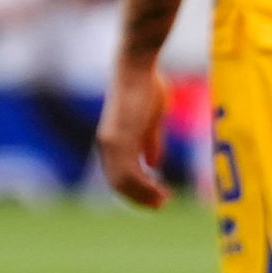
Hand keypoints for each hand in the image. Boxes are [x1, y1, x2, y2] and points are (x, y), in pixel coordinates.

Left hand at [96, 58, 174, 209]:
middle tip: (161, 204)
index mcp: (113, 142)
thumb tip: (153, 163)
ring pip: (122, 182)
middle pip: (118, 185)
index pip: (118, 177)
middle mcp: (108, 146)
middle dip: (139, 198)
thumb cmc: (145, 88)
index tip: (156, 198)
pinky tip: (159, 189)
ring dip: (143, 195)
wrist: (137, 68)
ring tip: (163, 200)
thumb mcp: (150, 120)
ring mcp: (112, 143)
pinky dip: (144, 186)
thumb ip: (150, 142)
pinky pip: (129, 172)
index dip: (136, 191)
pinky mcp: (120, 138)